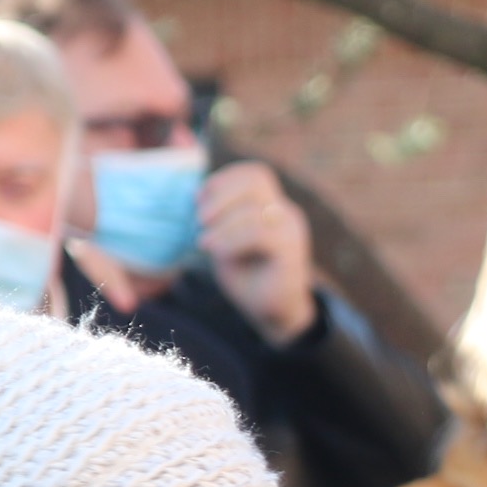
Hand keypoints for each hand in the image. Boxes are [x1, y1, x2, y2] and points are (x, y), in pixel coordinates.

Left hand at [199, 159, 319, 344]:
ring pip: (255, 208)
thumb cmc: (247, 276)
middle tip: (200, 220)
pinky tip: (216, 252)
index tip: (197, 200)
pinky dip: (231, 240)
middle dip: (221, 194)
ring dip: (223, 223)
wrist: (274, 314)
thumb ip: (216, 217)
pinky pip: (260, 234)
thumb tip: (193, 195)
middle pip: (257, 179)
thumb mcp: (225, 239)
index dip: (223, 180)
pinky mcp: (292, 254)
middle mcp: (286, 213)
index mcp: (272, 205)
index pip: (254, 173)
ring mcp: (292, 231)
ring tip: (205, 243)